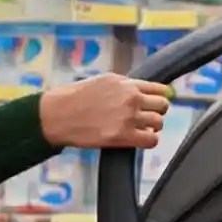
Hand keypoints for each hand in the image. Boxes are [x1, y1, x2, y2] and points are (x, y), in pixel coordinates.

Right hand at [38, 74, 170, 149]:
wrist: (58, 115)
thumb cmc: (74, 98)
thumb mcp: (101, 81)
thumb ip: (123, 86)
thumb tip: (141, 91)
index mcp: (125, 82)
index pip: (159, 87)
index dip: (161, 96)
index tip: (158, 102)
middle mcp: (130, 97)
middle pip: (163, 105)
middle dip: (157, 111)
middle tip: (147, 117)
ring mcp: (128, 117)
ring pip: (159, 123)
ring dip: (152, 127)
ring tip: (141, 129)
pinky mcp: (122, 136)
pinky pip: (151, 140)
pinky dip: (149, 140)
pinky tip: (139, 139)